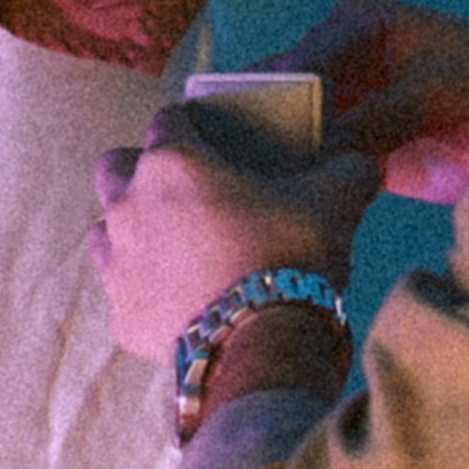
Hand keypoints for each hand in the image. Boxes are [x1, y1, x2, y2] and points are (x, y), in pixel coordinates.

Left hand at [88, 107, 374, 366]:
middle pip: (116, 166)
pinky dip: (146, 293)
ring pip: (107, 230)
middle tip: (188, 193)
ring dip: (135, 231)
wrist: (261, 349)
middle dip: (142, 171)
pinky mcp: (121, 319)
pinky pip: (124, 293)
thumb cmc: (290, 257)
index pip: (168, 119)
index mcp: (173, 163)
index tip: (217, 142)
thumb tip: (362, 164)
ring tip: (181, 250)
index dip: (193, 126)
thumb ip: (347, 171)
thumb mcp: (334, 201)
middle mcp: (129, 206)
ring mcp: (118, 265)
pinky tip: (184, 304)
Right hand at [272, 0, 468, 205]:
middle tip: (256, 175)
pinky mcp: (357, 145)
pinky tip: (295, 203)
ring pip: (294, 131)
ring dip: (285, 160)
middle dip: (271, 132)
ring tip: (270, 194)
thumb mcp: (430, 95)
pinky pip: (318, 162)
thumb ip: (371, 120)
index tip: (271, 147)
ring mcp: (346, 103)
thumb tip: (314, 151)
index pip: (298, 63)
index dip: (280, 103)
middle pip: (285, 94)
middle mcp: (340, 57)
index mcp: (354, 21)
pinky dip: (309, 180)